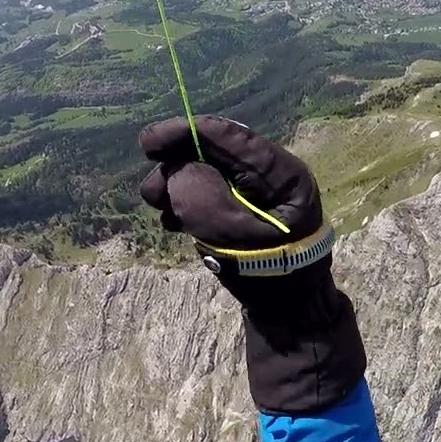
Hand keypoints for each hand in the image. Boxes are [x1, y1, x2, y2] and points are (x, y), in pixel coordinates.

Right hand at [138, 115, 365, 414]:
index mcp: (279, 172)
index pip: (227, 136)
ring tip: (162, 213)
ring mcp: (253, 191)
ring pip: (203, 174)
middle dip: (174, 167)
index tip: (149, 143)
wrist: (291, 309)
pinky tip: (172, 223)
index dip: (185, 133)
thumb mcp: (237, 236)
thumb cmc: (272, 273)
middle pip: (210, 153)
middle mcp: (266, 174)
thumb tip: (177, 174)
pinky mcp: (240, 208)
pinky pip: (205, 193)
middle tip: (151, 193)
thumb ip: (205, 199)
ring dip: (175, 188)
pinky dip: (184, 203)